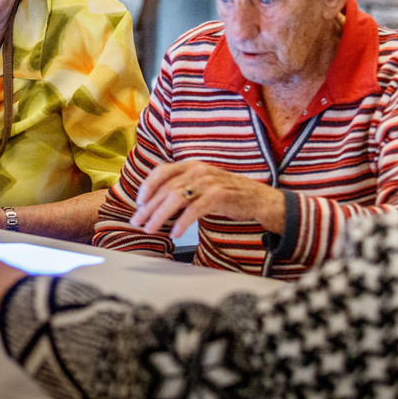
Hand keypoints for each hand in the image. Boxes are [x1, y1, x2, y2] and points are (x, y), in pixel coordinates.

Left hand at [130, 160, 286, 238]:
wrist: (259, 199)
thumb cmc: (229, 193)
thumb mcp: (203, 184)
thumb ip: (183, 187)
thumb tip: (157, 202)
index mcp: (192, 165)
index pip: (162, 171)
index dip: (147, 185)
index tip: (139, 201)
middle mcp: (198, 170)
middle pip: (165, 188)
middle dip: (148, 207)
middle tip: (138, 221)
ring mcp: (208, 182)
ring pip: (175, 198)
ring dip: (159, 215)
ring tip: (150, 228)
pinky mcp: (218, 196)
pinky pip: (193, 210)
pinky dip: (181, 223)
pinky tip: (175, 233)